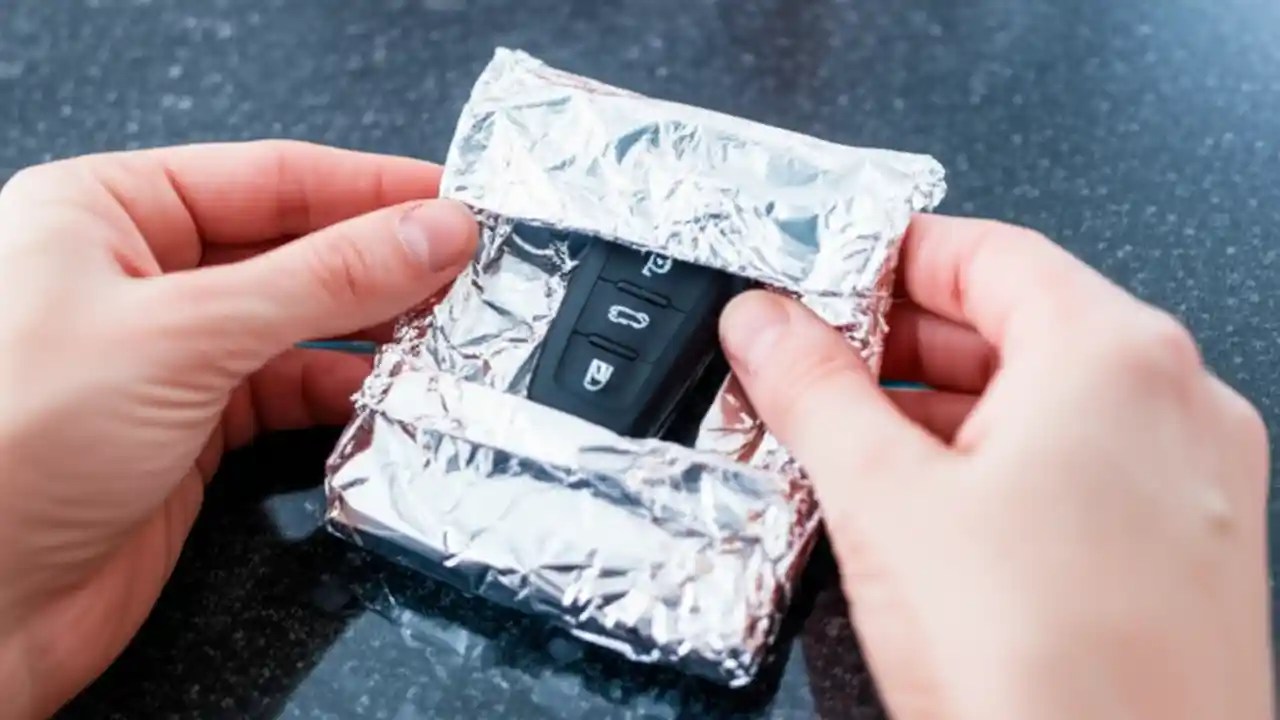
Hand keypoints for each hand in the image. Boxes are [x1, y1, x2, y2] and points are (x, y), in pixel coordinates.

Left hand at [0, 141, 476, 717]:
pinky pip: (288, 394)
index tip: (458, 200)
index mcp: (106, 211)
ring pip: (299, 326)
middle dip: (383, 262)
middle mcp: (138, 275)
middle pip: (292, 250)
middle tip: (474, 270)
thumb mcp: (183, 334)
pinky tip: (397, 397)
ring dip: (375, 333)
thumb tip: (434, 229)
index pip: (270, 177)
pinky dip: (346, 397)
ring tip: (453, 333)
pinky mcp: (190, 430)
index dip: (371, 188)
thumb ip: (321, 279)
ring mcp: (168, 355)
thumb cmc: (15, 444)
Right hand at [720, 216, 1273, 719]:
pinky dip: (998, 465)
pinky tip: (929, 509)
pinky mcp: (1184, 547)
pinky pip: (1079, 466)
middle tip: (815, 365)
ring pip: (1047, 400)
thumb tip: (766, 327)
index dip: (889, 257)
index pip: (987, 252)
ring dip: (942, 408)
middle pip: (1016, 321)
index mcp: (1114, 356)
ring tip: (853, 442)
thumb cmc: (1046, 675)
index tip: (822, 279)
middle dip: (901, 341)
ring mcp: (1192, 478)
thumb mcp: (886, 505)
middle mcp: (1176, 402)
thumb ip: (813, 392)